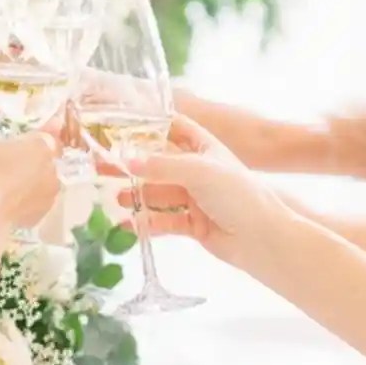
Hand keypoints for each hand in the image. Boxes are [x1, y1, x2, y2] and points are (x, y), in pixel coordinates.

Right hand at [0, 116, 59, 229]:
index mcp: (42, 144)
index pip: (51, 132)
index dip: (43, 129)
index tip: (29, 133)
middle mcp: (53, 168)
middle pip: (47, 156)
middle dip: (33, 155)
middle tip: (9, 156)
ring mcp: (50, 195)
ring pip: (43, 179)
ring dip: (30, 177)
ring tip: (6, 179)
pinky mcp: (41, 215)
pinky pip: (35, 200)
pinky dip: (24, 198)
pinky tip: (5, 199)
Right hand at [124, 115, 283, 263]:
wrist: (262, 238)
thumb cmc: (238, 194)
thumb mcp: (198, 171)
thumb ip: (161, 166)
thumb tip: (126, 160)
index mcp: (204, 148)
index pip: (174, 128)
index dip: (150, 126)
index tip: (119, 126)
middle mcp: (198, 171)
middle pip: (159, 163)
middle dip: (133, 166)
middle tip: (103, 166)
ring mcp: (195, 198)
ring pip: (159, 194)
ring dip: (138, 196)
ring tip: (117, 199)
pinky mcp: (193, 224)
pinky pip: (164, 221)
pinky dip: (148, 223)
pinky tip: (130, 225)